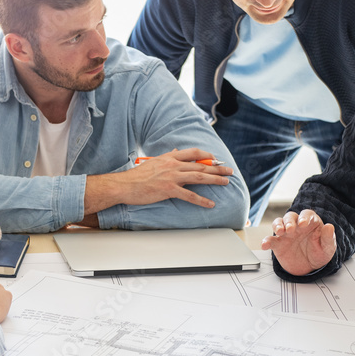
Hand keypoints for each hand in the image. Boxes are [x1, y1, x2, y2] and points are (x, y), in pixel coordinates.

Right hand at [85, 148, 232, 213]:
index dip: (207, 156)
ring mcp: (172, 177)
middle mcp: (173, 165)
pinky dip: (201, 200)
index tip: (215, 159)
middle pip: (200, 165)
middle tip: (229, 170)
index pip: (193, 153)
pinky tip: (211, 203)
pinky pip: (189, 195)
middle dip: (217, 168)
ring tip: (226, 182)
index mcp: (170, 157)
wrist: (125, 185)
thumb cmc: (137, 176)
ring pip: (199, 177)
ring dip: (215, 179)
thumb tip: (176, 151)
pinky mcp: (169, 190)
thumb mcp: (153, 161)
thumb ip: (167, 157)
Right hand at [261, 210, 335, 275]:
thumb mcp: (328, 248)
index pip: (306, 214)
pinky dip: (266, 241)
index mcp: (310, 223)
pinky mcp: (278, 244)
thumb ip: (328, 238)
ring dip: (277, 226)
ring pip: (278, 223)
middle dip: (289, 221)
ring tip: (279, 232)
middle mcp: (296, 226)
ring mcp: (286, 234)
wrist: (310, 268)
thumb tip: (330, 226)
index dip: (304, 217)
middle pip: (290, 217)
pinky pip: (270, 240)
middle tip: (290, 229)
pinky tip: (265, 245)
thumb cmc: (319, 253)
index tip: (303, 223)